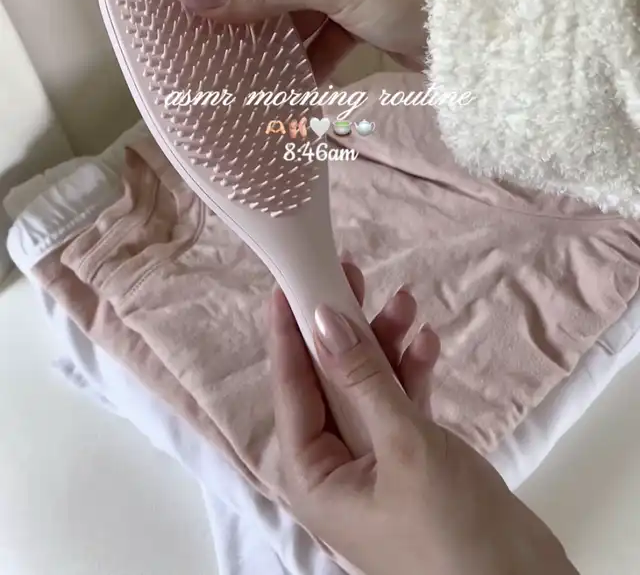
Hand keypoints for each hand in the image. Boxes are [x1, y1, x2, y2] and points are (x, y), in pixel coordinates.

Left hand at [270, 267, 579, 574]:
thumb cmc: (449, 530)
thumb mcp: (402, 444)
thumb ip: (362, 378)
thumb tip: (323, 319)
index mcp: (314, 474)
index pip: (292, 388)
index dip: (289, 333)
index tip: (288, 283)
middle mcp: (337, 467)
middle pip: (332, 380)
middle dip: (346, 330)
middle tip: (352, 274)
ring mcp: (377, 462)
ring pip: (370, 386)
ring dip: (386, 346)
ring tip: (405, 302)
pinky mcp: (414, 460)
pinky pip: (403, 404)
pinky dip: (413, 374)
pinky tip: (428, 344)